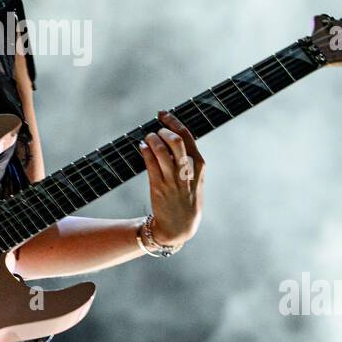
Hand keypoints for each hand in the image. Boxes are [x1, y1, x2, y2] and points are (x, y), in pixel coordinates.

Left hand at [138, 109, 204, 248]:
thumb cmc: (187, 200)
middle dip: (164, 130)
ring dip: (152, 139)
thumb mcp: (196, 179)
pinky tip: (142, 146)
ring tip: (148, 137)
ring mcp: (173, 179)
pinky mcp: (159, 187)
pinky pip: (150, 163)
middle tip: (157, 130)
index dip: (174, 121)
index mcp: (199, 166)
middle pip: (176, 140)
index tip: (163, 114)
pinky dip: (145, 151)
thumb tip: (173, 138)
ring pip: (161, 150)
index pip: (188, 137)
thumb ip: (189, 161)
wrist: (180, 226)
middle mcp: (187, 171)